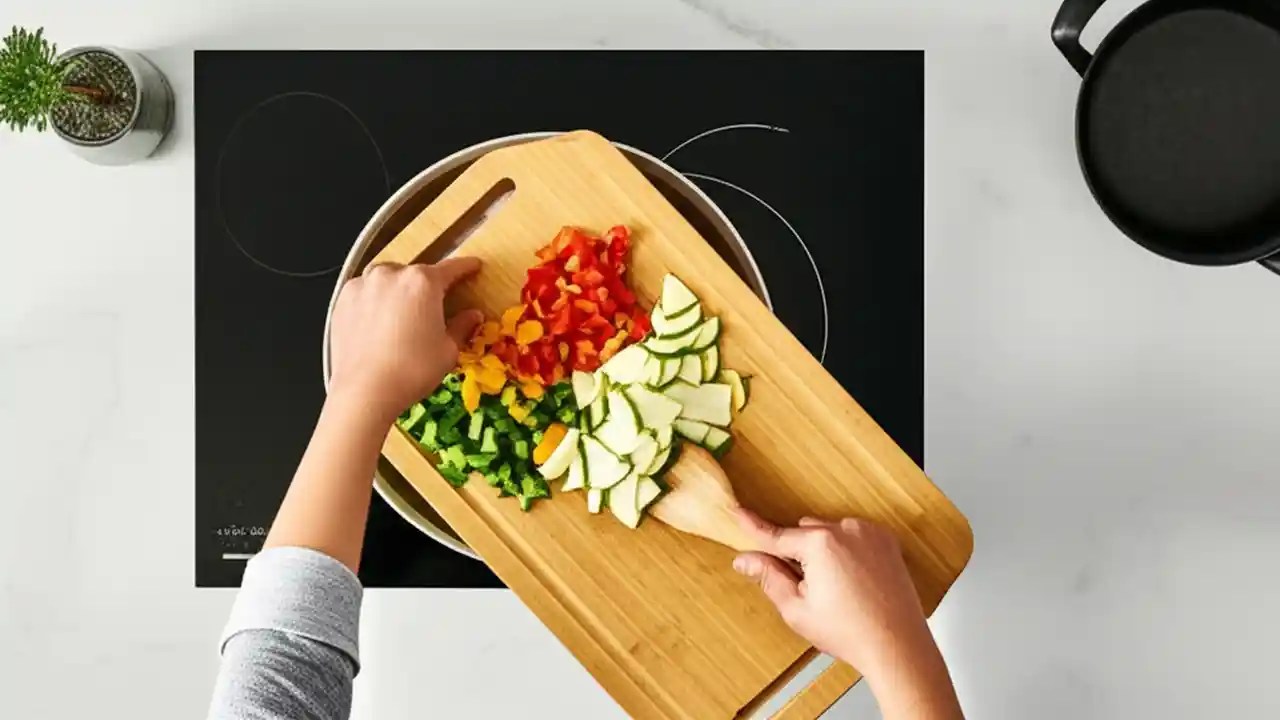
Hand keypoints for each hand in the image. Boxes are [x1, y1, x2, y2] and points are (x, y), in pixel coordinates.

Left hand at [328, 258, 482, 419]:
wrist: (364, 391)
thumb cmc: (413, 370)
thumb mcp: (447, 351)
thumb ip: (461, 327)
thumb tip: (473, 315)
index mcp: (423, 282)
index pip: (450, 268)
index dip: (465, 267)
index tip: (473, 266)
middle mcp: (391, 274)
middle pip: (415, 273)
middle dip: (426, 285)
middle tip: (432, 305)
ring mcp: (363, 284)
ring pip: (386, 278)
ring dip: (398, 288)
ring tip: (401, 310)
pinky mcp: (342, 300)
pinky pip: (365, 291)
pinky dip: (374, 300)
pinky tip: (378, 320)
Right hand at [732, 511, 932, 679]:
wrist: (897, 645)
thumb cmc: (851, 632)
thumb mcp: (797, 609)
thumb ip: (769, 578)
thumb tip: (746, 560)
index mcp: (820, 544)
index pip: (776, 535)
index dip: (753, 527)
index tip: (738, 513)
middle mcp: (846, 529)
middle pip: (804, 533)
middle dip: (799, 554)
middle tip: (807, 588)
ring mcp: (869, 533)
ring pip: (829, 534)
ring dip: (824, 552)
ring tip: (837, 590)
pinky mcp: (885, 540)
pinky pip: (853, 537)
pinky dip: (847, 552)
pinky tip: (853, 582)